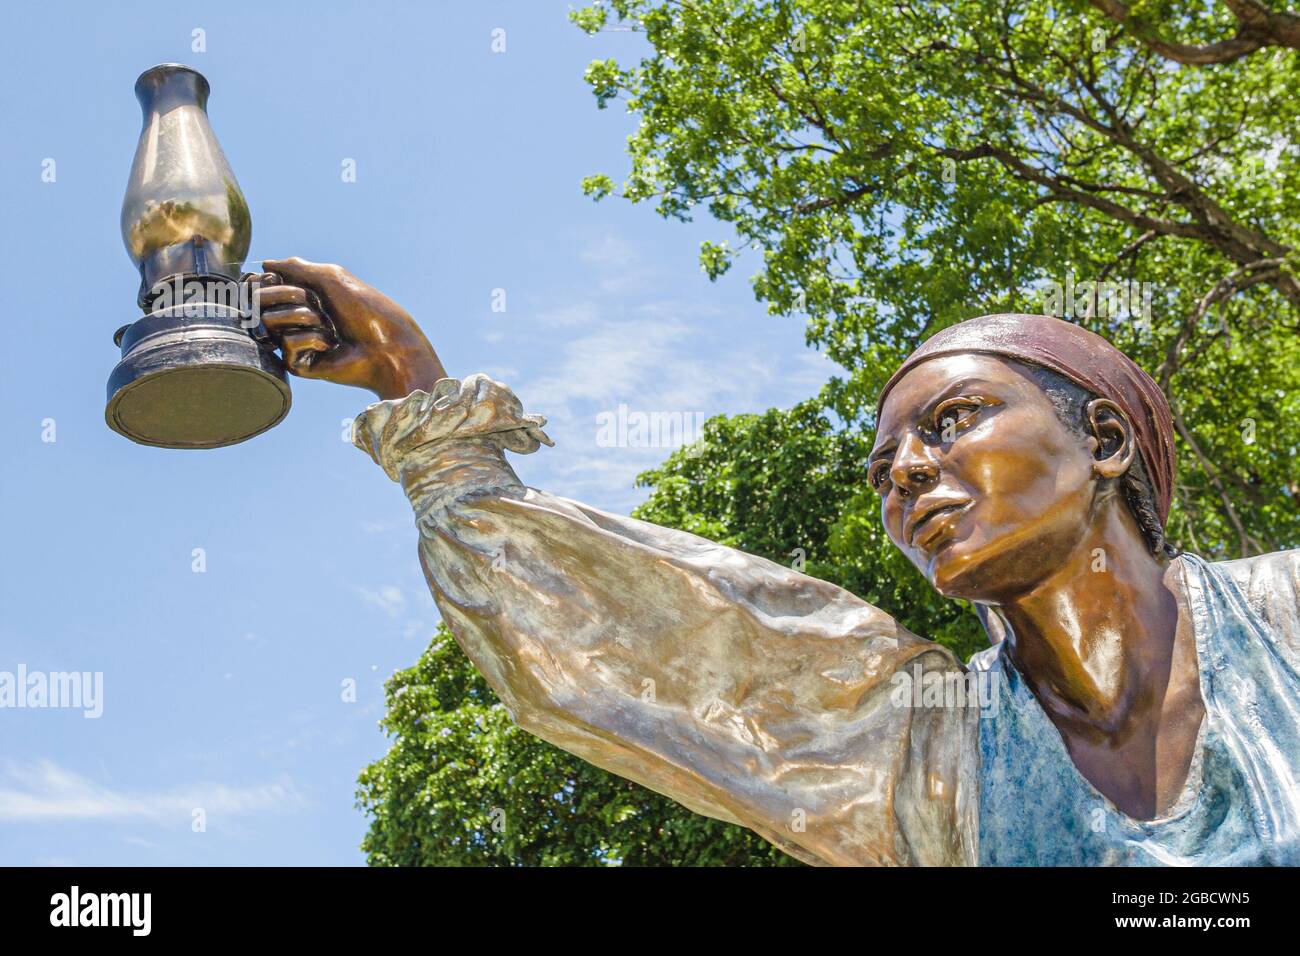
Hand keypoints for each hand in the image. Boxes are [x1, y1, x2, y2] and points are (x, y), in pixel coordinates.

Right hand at [247, 257, 446, 399]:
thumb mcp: (330, 277)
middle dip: (289, 294)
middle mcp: (295, 318)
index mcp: (302, 296)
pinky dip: (311, 338)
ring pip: (269, 321)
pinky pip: (287, 343)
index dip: (266, 280)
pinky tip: (331, 345)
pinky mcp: (299, 364)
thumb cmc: (364, 309)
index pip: (262, 285)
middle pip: (259, 300)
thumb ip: (295, 267)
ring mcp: (295, 341)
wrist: (386, 344)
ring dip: (303, 316)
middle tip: (316, 301)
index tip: (278, 277)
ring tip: (329, 326)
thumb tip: (264, 264)